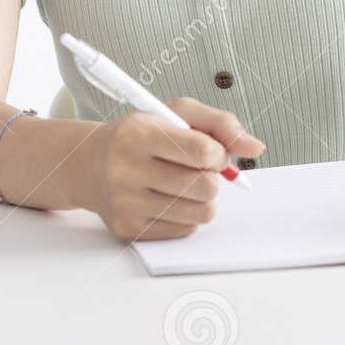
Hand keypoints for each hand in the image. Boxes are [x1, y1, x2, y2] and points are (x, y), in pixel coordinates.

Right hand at [79, 98, 264, 241]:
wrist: (88, 164)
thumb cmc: (139, 136)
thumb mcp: (174, 114)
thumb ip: (219, 123)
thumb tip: (256, 147)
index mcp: (139, 134)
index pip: (203, 151)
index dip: (217, 153)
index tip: (208, 151)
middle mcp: (127, 170)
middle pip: (205, 187)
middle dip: (211, 178)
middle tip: (196, 168)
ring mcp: (126, 203)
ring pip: (200, 213)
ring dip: (202, 199)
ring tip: (183, 184)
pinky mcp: (129, 230)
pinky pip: (184, 230)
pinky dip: (186, 215)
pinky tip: (167, 199)